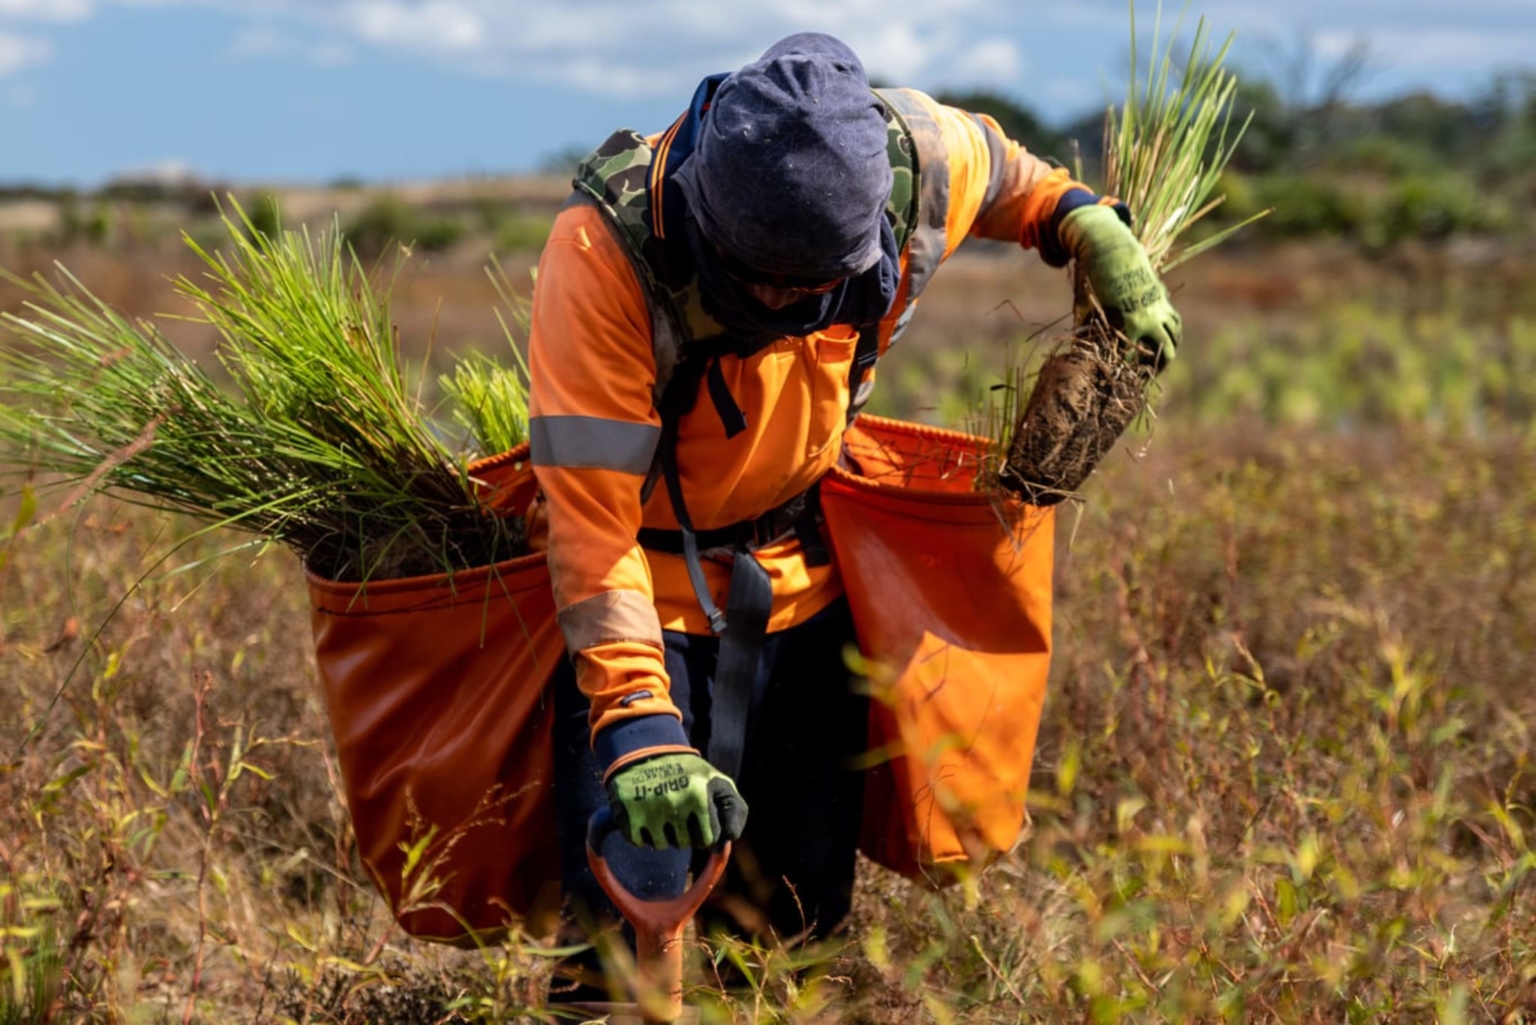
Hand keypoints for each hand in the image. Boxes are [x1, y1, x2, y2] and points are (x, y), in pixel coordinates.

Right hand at [605, 751, 747, 849]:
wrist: (646, 749)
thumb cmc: (688, 773)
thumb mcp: (717, 782)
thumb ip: (735, 810)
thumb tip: (730, 839)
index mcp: (699, 794)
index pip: (708, 840)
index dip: (705, 831)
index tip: (700, 816)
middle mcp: (673, 803)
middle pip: (684, 844)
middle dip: (684, 831)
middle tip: (678, 808)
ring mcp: (648, 809)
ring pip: (661, 845)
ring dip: (662, 833)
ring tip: (661, 807)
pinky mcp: (625, 812)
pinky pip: (638, 841)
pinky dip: (641, 832)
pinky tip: (644, 811)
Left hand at [1060, 204, 1181, 368]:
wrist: (1112, 252)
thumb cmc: (1093, 283)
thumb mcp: (1086, 310)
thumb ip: (1088, 333)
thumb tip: (1080, 356)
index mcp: (1130, 324)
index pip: (1134, 358)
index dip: (1129, 372)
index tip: (1124, 380)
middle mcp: (1150, 318)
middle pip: (1167, 351)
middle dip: (1160, 367)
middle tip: (1149, 377)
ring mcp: (1159, 307)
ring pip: (1175, 335)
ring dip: (1170, 349)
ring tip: (1162, 361)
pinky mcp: (1162, 298)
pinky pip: (1174, 320)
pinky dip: (1173, 332)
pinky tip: (1167, 340)